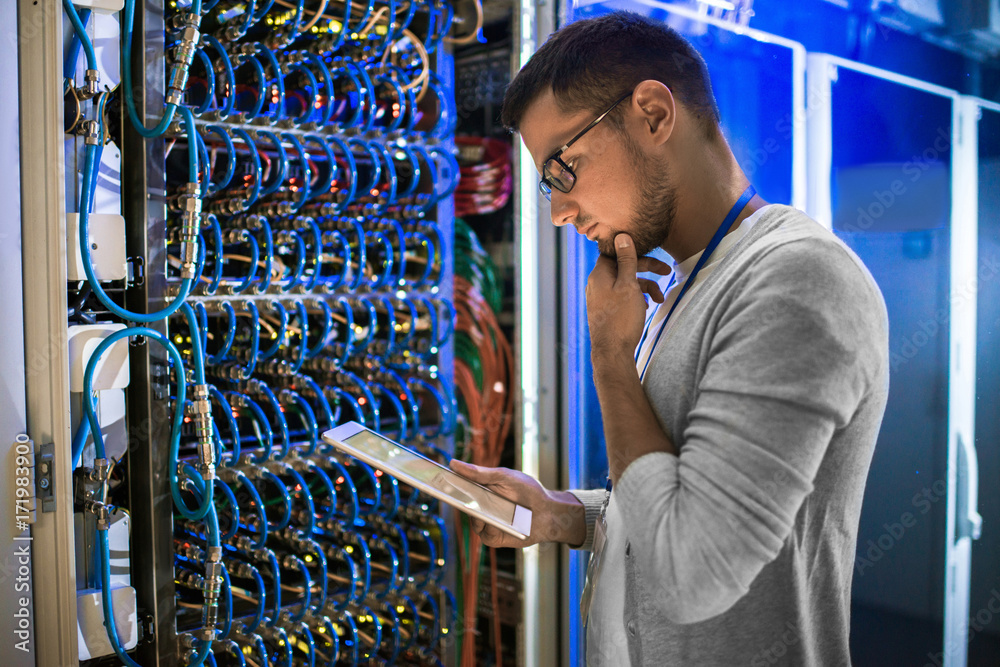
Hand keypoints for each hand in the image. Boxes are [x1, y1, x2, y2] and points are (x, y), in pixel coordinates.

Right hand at [449, 460, 585, 548]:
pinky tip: (500, 522)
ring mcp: (485, 523)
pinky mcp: (493, 537)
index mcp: (480, 489)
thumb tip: (454, 463)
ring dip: (480, 515)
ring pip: (472, 521)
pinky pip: (484, 534)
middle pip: (461, 505)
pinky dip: (490, 527)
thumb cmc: (527, 490)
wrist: (547, 512)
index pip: (457, 486)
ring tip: (491, 509)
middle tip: (458, 494)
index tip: (434, 478)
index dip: (445, 483)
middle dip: (458, 500)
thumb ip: (479, 473)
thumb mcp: (503, 476)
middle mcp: (479, 507)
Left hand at [587, 234, 671, 356]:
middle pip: (623, 267)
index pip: (617, 252)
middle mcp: (596, 284)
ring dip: (644, 287)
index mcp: (599, 274)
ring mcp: (600, 298)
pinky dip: (635, 298)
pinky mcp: (605, 310)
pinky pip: (621, 296)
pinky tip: (646, 307)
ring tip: (659, 299)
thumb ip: (626, 260)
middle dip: (646, 270)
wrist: (612, 352)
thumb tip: (621, 236)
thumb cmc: (622, 319)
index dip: (635, 252)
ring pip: (625, 283)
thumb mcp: (628, 285)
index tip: (652, 255)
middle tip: (668, 271)